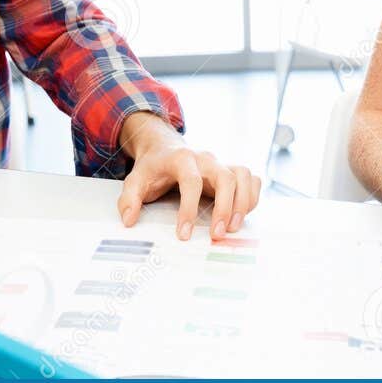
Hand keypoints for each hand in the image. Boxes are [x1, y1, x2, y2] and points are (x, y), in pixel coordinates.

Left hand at [115, 118, 261, 239]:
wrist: (165, 148)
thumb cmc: (153, 167)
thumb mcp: (135, 179)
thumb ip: (129, 199)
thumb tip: (129, 220)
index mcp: (182, 158)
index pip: (191, 180)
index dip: (189, 208)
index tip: (183, 234)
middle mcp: (206, 158)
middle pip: (225, 177)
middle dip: (224, 208)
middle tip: (217, 235)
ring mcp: (221, 162)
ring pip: (243, 176)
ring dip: (243, 203)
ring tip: (233, 228)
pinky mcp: (230, 170)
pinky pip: (251, 179)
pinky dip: (252, 196)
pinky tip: (242, 215)